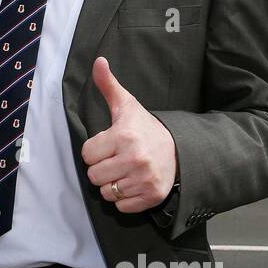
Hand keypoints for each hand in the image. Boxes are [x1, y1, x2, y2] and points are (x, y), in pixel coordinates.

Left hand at [81, 56, 177, 213]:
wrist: (180, 150)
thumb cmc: (146, 128)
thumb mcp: (127, 106)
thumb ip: (108, 85)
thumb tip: (98, 61)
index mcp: (124, 136)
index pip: (87, 154)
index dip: (95, 150)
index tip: (108, 145)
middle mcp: (135, 159)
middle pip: (94, 176)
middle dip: (101, 168)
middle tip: (116, 160)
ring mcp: (144, 179)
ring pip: (106, 193)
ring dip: (112, 185)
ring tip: (125, 171)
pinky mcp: (152, 196)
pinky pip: (121, 206)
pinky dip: (124, 199)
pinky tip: (133, 183)